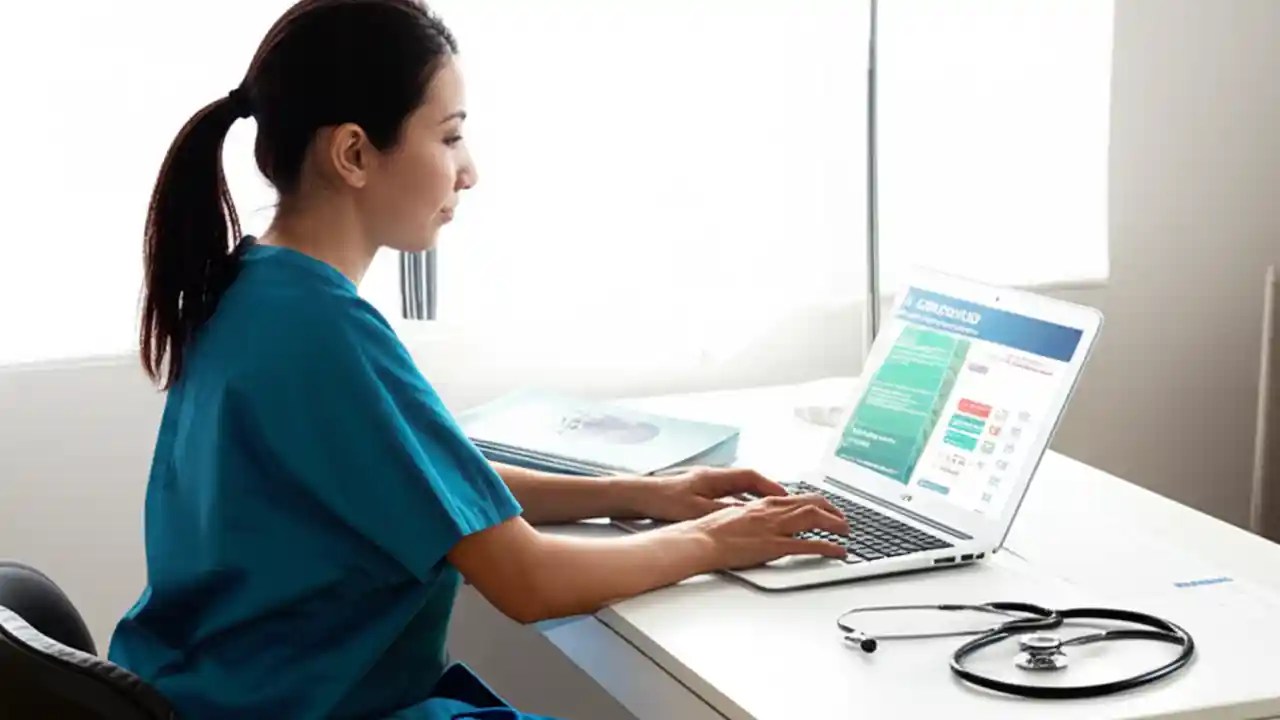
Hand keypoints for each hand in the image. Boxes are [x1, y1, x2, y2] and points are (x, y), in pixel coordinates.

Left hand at [634, 466, 791, 521]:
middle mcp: (711, 477)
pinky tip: (739, 513)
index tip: (785, 495)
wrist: (638, 496)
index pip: (750, 477)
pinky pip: (725, 494)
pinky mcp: (695, 492)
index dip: (770, 486)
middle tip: (784, 501)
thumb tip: (747, 513)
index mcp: (713, 477)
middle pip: (746, 480)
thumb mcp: (696, 509)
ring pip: (736, 487)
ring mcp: (703, 483)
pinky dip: (737, 502)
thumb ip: (724, 511)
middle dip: (766, 491)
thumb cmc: (663, 500)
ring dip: (752, 496)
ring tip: (767, 508)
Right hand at [688, 494, 850, 568]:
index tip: (827, 508)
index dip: (818, 503)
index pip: (798, 498)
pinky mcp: (774, 546)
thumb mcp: (735, 515)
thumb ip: (752, 515)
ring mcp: (774, 528)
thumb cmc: (711, 530)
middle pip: (812, 504)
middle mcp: (772, 511)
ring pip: (815, 518)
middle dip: (832, 511)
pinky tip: (839, 551)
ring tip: (847, 532)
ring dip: (835, 524)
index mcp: (763, 503)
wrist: (700, 540)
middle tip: (843, 520)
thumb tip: (760, 518)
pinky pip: (809, 544)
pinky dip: (828, 547)